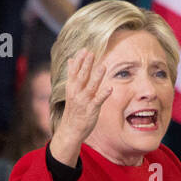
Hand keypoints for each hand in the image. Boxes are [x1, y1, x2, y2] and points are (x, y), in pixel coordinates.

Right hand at [50, 49, 111, 166]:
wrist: (70, 130)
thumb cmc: (73, 109)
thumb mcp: (70, 90)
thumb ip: (72, 74)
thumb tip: (71, 59)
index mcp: (71, 88)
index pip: (74, 71)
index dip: (79, 61)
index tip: (84, 50)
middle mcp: (76, 93)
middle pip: (82, 77)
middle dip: (86, 65)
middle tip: (92, 53)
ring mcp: (83, 102)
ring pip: (90, 87)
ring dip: (96, 77)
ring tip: (103, 66)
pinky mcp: (91, 110)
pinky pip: (98, 101)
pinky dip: (103, 94)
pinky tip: (110, 88)